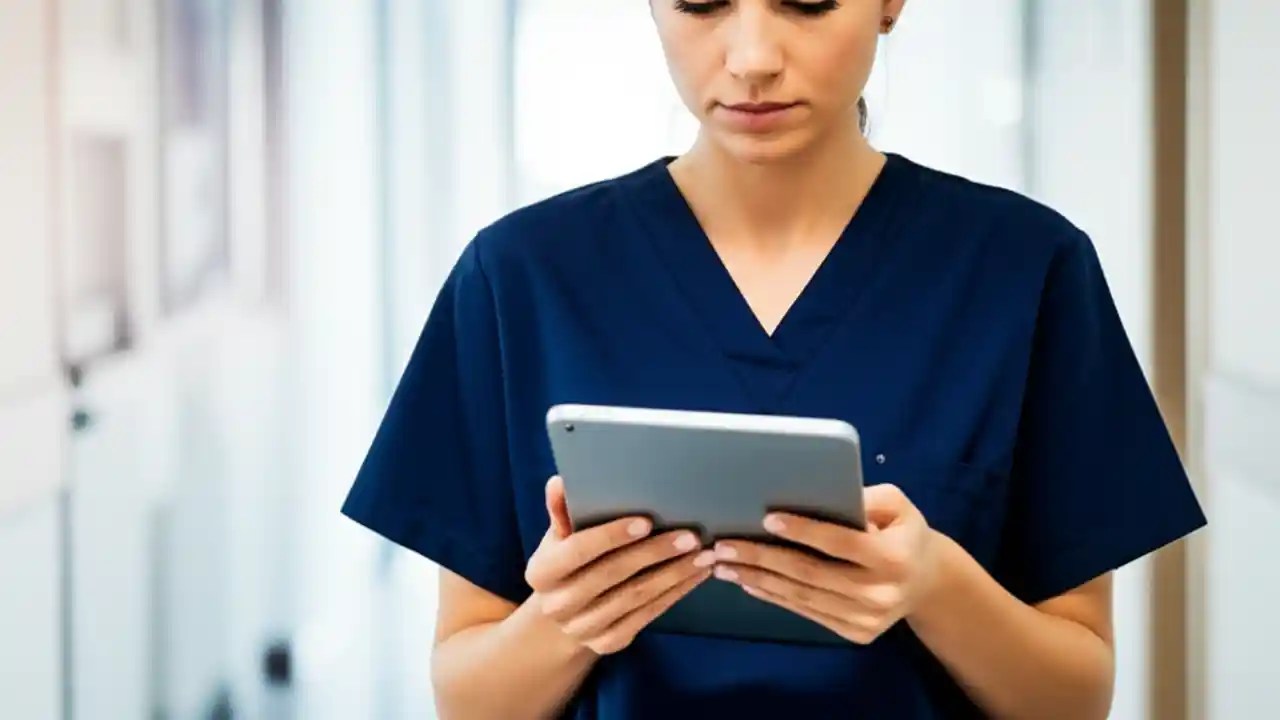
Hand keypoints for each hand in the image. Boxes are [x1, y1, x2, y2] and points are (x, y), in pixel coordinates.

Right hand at [524, 476, 714, 654]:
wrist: (562, 615)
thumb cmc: (567, 562)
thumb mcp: (558, 537)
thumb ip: (562, 511)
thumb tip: (560, 482)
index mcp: (542, 572)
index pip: (578, 550)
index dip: (611, 536)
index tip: (646, 521)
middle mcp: (558, 604)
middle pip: (612, 574)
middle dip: (654, 553)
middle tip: (690, 536)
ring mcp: (582, 628)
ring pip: (635, 597)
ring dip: (674, 575)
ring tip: (702, 555)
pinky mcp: (608, 642)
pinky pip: (647, 616)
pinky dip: (675, 594)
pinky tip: (695, 576)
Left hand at [710, 483, 943, 644]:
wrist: (926, 582)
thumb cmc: (902, 531)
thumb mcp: (896, 504)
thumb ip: (864, 496)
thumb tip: (819, 491)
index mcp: (893, 557)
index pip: (840, 542)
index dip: (803, 531)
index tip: (767, 519)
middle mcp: (880, 593)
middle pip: (810, 573)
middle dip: (762, 558)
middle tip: (723, 546)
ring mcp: (866, 618)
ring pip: (802, 596)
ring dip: (758, 580)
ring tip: (724, 565)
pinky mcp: (854, 633)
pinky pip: (806, 612)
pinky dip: (773, 596)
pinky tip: (748, 582)